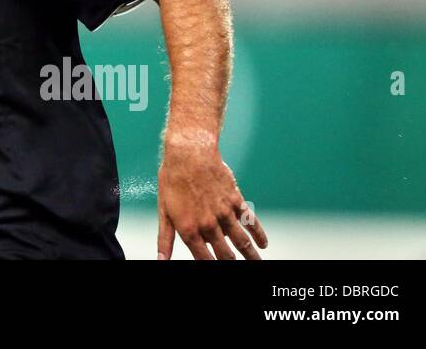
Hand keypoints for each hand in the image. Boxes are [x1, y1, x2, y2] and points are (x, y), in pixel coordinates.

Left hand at [157, 138, 267, 259]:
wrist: (189, 153)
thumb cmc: (173, 178)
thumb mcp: (163, 210)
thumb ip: (164, 238)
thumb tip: (162, 259)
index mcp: (190, 229)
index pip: (204, 259)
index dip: (211, 267)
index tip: (217, 272)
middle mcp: (209, 224)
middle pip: (225, 254)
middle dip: (232, 264)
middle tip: (241, 270)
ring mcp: (224, 213)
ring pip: (241, 242)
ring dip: (251, 256)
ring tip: (257, 264)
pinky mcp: (235, 201)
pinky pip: (250, 221)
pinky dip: (259, 234)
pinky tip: (263, 243)